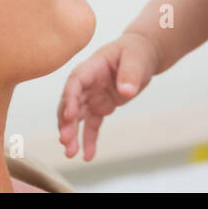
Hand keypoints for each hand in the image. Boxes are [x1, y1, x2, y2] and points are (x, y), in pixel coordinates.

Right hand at [56, 32, 160, 160]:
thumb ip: (130, 74)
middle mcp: (87, 83)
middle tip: (65, 141)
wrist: (143, 55)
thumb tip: (126, 91)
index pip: (75, 81)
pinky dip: (89, 140)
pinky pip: (91, 126)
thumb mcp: (136, 59)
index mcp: (92, 67)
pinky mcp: (100, 107)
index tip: (70, 115)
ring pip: (77, 118)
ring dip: (72, 135)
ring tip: (70, 154)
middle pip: (71, 103)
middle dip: (66, 122)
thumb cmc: (137, 52)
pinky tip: (88, 156)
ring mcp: (91, 96)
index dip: (70, 97)